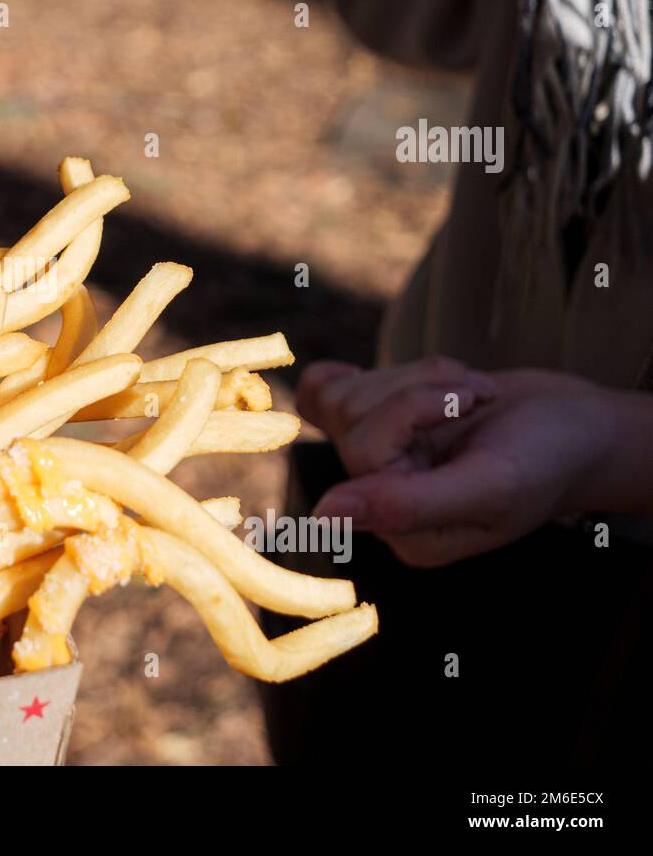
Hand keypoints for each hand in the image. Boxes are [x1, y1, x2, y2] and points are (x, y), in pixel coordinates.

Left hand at [297, 360, 625, 566]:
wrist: (579, 427)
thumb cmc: (549, 459)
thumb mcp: (490, 485)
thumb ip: (407, 504)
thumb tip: (325, 514)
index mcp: (406, 531)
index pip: (366, 452)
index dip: (416, 407)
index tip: (469, 401)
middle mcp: (382, 501)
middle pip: (350, 417)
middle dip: (420, 387)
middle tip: (477, 395)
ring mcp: (376, 464)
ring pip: (345, 396)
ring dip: (414, 376)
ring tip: (468, 392)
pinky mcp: (374, 429)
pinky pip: (325, 392)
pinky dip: (367, 373)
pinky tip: (383, 375)